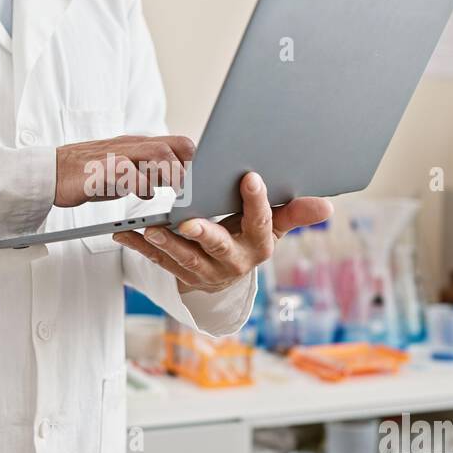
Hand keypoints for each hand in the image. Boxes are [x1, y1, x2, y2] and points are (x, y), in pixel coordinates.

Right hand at [54, 135, 194, 207]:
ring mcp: (116, 155)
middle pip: (172, 146)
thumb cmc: (86, 175)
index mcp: (137, 145)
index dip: (194, 160)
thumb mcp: (122, 171)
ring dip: (172, 174)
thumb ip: (144, 172)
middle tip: (193, 190)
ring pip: (156, 154)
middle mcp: (130, 146)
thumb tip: (164, 182)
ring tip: (178, 193)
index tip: (203, 180)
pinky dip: (142, 183)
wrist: (49, 173)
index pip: (177, 143)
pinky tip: (145, 194)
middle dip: (188, 167)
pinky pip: (129, 172)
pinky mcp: (102, 170)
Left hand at [113, 172, 332, 293]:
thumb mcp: (274, 226)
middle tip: (189, 221)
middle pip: (218, 247)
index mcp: (258, 245)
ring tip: (150, 227)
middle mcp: (233, 263)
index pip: (261, 222)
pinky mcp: (180, 274)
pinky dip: (140, 246)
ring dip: (165, 243)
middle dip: (203, 234)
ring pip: (183, 258)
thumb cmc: (250, 237)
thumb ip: (295, 213)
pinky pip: (158, 260)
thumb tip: (328, 206)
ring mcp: (205, 272)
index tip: (251, 177)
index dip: (257, 201)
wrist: (228, 275)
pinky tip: (123, 232)